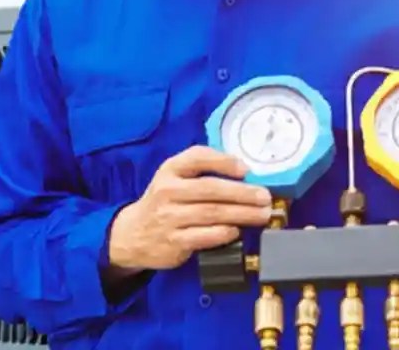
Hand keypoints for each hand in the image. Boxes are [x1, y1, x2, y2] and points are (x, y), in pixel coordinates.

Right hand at [107, 146, 272, 274]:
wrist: (133, 235)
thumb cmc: (165, 202)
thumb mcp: (174, 178)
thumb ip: (202, 171)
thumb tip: (245, 173)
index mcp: (170, 170)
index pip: (197, 157)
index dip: (224, 161)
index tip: (246, 169)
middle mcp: (168, 191)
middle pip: (210, 189)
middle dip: (243, 193)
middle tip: (265, 197)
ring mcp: (169, 217)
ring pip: (212, 213)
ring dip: (242, 214)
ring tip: (262, 214)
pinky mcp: (174, 241)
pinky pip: (205, 236)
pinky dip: (225, 233)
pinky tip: (238, 231)